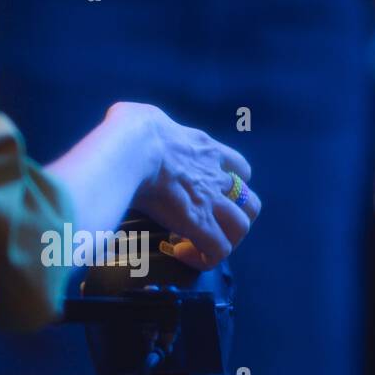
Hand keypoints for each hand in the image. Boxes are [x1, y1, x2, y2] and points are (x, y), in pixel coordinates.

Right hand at [111, 103, 261, 268]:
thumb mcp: (143, 118)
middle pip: (251, 203)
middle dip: (235, 218)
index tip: (208, 194)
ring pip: (241, 228)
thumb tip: (123, 122)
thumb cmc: (131, 131)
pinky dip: (205, 257)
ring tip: (197, 244)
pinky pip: (218, 251)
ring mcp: (211, 201)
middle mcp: (216, 176)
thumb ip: (143, 124)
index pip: (239, 167)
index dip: (231, 183)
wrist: (134, 148)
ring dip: (223, 240)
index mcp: (206, 149)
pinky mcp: (200, 223)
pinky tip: (181, 254)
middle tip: (209, 225)